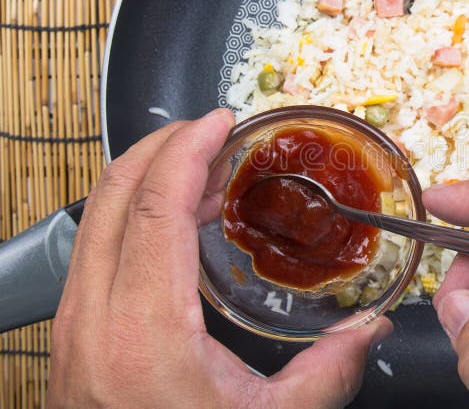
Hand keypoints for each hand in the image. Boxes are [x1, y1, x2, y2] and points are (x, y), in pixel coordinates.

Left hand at [48, 109, 390, 407]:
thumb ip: (326, 374)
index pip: (154, 206)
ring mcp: (75, 319)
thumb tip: (367, 331)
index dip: (187, 150)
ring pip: (96, 212)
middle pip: (113, 191)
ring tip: (203, 170)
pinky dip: (133, 210)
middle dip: (163, 143)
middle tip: (210, 131)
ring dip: (148, 175)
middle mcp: (94, 316)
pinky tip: (176, 221)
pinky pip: (95, 242)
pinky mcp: (73, 327)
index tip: (218, 123)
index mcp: (144, 332)